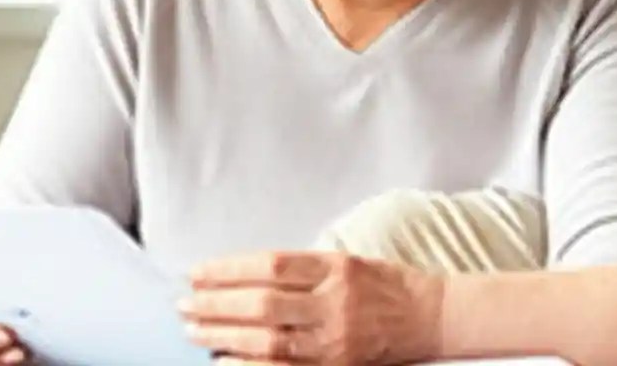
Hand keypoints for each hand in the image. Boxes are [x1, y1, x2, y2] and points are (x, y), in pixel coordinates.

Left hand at [179, 251, 442, 364]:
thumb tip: (242, 279)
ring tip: (194, 331)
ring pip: (268, 340)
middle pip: (262, 303)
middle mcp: (334, 303)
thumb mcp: (347, 260)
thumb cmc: (389, 286)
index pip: (270, 265)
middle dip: (216, 304)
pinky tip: (225, 361)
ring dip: (224, 336)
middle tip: (185, 304)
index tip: (197, 273)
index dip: (227, 270)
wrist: (431, 316)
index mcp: (335, 268)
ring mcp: (335, 340)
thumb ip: (301, 269)